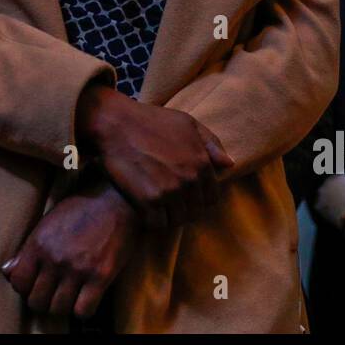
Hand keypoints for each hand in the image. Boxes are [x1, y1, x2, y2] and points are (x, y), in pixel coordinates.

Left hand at [1, 183, 139, 319]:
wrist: (117, 199)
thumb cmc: (81, 208)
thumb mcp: (48, 222)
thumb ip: (27, 248)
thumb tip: (7, 271)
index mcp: (38, 243)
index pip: (18, 283)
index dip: (25, 288)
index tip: (35, 285)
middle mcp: (55, 258)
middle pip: (36, 301)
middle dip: (43, 301)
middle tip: (52, 294)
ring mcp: (78, 269)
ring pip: (58, 309)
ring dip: (63, 307)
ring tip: (69, 297)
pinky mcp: (101, 276)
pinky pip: (84, 311)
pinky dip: (84, 310)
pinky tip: (86, 299)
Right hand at [76, 83, 231, 228]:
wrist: (115, 123)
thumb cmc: (150, 119)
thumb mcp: (187, 123)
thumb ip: (211, 143)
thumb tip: (228, 164)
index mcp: (201, 162)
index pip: (212, 197)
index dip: (200, 198)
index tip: (187, 195)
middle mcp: (189, 180)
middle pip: (196, 211)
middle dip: (185, 208)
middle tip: (170, 202)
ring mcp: (170, 192)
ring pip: (178, 220)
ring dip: (169, 216)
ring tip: (158, 207)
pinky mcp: (148, 201)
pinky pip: (158, 224)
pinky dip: (152, 221)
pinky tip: (146, 210)